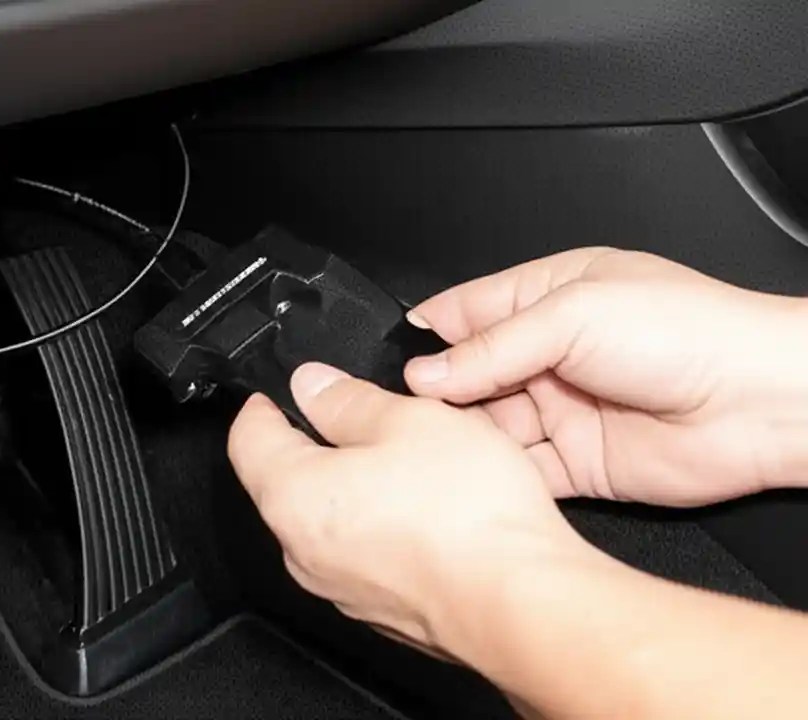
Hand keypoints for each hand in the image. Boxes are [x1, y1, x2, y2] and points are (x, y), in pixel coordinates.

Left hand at [227, 363, 590, 658]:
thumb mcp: (408, 420)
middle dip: (312, 444)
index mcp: (293, 496)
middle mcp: (303, 551)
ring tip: (403, 460)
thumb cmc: (467, 516)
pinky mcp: (380, 611)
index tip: (272, 394)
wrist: (522, 604)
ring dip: (351, 488)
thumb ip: (348, 400)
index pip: (247, 441)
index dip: (260, 406)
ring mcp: (340, 588)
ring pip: (327, 521)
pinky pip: (363, 555)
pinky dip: (380, 527)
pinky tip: (425, 511)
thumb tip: (312, 386)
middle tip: (353, 415)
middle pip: (285, 482)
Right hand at [405, 247, 807, 506]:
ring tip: (432, 442)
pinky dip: (494, 474)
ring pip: (487, 425)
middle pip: (469, 374)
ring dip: (462, 435)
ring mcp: (561, 409)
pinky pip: (519, 470)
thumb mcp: (572, 314)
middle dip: (438, 391)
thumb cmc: (689, 331)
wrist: (760, 402)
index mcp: (549, 296)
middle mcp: (551, 353)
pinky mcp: (575, 463)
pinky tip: (470, 473)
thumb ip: (492, 347)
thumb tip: (426, 371)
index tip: (392, 358)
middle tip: (407, 408)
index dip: (429, 335)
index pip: (467, 311)